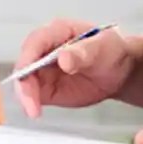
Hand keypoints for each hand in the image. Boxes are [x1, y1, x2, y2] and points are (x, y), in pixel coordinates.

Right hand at [12, 18, 134, 118]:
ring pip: (24, 81)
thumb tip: (63, 59)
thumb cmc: (110, 51)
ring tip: (33, 111)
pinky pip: (32, 94)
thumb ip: (84, 52)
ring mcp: (44, 69)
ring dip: (25, 96)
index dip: (28, 57)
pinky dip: (30, 103)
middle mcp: (45, 49)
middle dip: (24, 83)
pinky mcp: (46, 87)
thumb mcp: (102, 48)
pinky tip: (35, 112)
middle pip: (25, 63)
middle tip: (31, 101)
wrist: (118, 71)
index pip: (36, 42)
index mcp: (58, 31)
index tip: (28, 74)